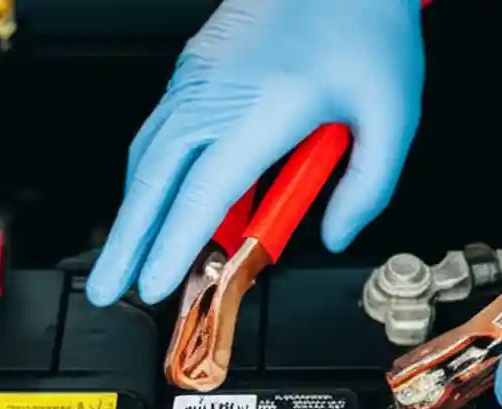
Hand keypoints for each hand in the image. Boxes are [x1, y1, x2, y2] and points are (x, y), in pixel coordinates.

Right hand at [86, 0, 423, 306]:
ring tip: (129, 258)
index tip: (153, 285)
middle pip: (152, 181)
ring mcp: (198, 78)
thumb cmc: (365, 25)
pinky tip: (164, 205)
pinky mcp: (194, 68)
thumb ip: (367, 188)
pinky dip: (153, 177)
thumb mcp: (393, 115)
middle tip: (108, 289)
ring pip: (147, 156)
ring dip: (134, 212)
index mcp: (264, 108)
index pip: (203, 194)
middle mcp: (217, 93)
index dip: (173, 246)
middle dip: (125, 243)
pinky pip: (161, 132)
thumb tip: (335, 235)